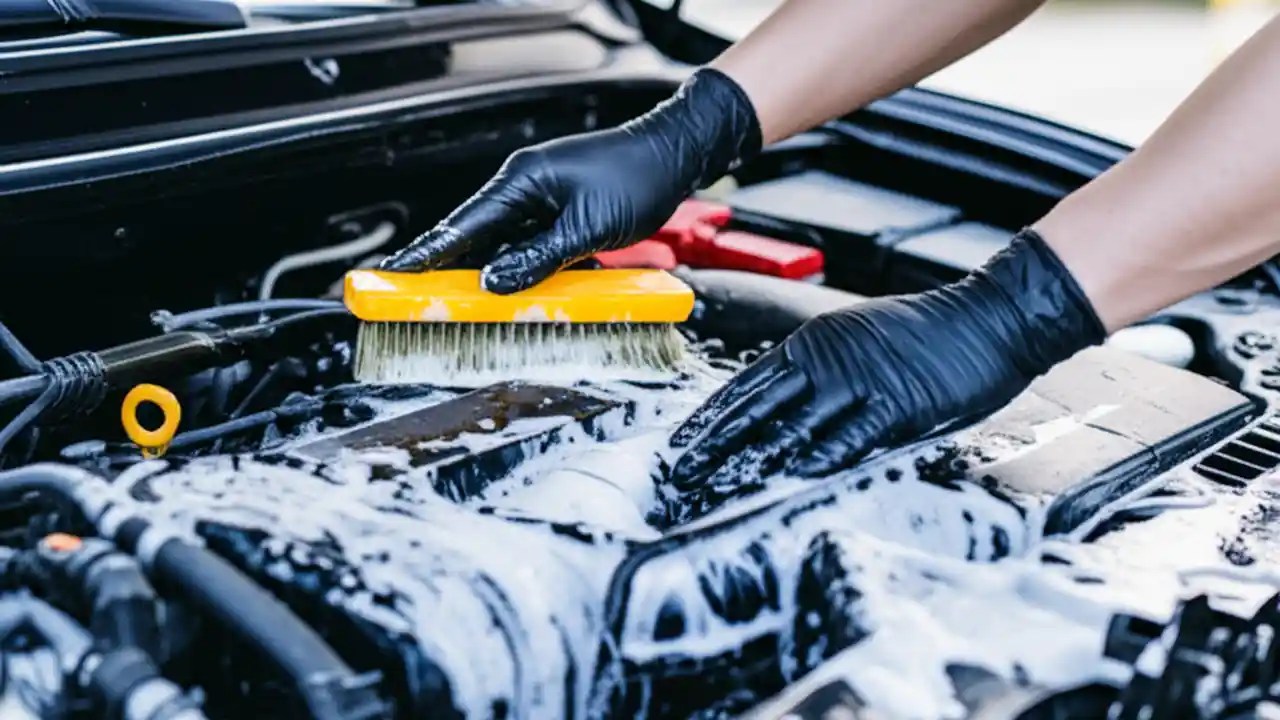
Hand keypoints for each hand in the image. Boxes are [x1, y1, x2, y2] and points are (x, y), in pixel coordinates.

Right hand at [379, 68, 760, 293]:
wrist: (674, 156)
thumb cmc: (636, 178)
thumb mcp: (586, 229)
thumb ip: (538, 259)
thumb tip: (495, 284)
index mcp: (520, 182)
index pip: (462, 226)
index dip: (426, 255)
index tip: (392, 277)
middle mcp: (523, 189)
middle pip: (474, 239)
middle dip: (447, 271)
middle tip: (411, 300)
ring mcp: (540, 202)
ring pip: (502, 248)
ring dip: (489, 277)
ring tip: (459, 308)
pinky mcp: (559, 216)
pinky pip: (529, 249)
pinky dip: (522, 272)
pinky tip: (516, 296)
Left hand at [666, 229, 1105, 485]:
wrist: (989, 318)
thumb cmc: (927, 334)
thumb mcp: (859, 340)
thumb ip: (820, 370)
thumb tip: (782, 405)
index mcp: (813, 344)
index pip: (746, 385)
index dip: (710, 418)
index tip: (681, 443)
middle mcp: (826, 362)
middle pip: (756, 411)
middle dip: (715, 445)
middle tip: (681, 473)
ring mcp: (859, 383)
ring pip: (792, 428)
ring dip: (751, 460)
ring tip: (717, 485)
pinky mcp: (895, 406)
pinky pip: (848, 439)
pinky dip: (817, 460)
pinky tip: (788, 479)